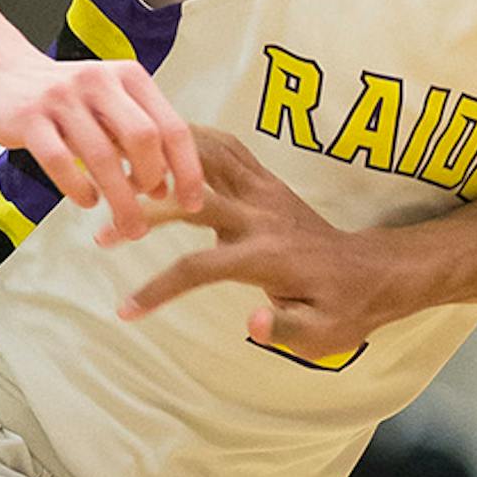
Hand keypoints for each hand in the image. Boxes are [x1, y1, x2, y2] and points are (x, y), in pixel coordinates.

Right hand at [0, 50, 201, 240]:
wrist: (2, 72)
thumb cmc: (68, 99)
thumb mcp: (111, 109)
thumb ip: (139, 144)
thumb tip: (166, 190)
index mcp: (131, 78)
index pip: (173, 128)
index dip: (187, 170)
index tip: (193, 203)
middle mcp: (100, 82)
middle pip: (143, 139)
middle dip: (152, 181)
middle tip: (151, 212)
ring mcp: (62, 98)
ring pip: (102, 156)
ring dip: (120, 199)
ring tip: (127, 224)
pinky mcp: (28, 117)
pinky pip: (60, 161)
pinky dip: (79, 188)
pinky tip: (88, 201)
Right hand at [117, 126, 386, 357]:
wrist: (375, 272)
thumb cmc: (344, 309)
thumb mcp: (323, 334)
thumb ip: (287, 329)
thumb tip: (252, 323)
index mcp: (267, 257)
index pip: (199, 267)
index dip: (159, 288)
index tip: (125, 310)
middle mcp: (263, 218)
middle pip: (193, 201)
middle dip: (144, 212)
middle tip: (102, 235)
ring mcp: (266, 194)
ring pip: (210, 160)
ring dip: (164, 163)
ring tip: (116, 174)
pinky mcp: (269, 184)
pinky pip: (228, 150)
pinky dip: (192, 142)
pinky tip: (157, 147)